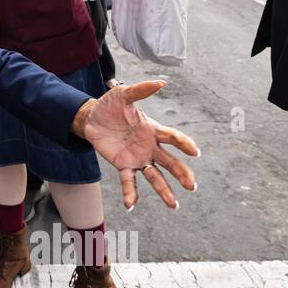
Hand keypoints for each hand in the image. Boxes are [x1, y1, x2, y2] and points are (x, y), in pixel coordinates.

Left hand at [74, 81, 199, 209]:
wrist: (91, 117)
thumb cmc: (111, 105)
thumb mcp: (123, 94)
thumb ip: (141, 90)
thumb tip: (161, 82)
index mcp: (153, 129)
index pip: (173, 138)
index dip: (184, 144)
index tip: (195, 152)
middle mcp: (149, 146)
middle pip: (169, 162)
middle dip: (181, 173)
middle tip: (192, 186)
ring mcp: (138, 157)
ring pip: (155, 176)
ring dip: (164, 191)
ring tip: (174, 205)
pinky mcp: (123, 165)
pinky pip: (129, 181)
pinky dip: (131, 193)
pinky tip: (131, 205)